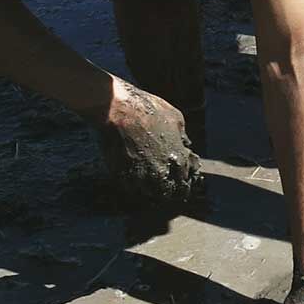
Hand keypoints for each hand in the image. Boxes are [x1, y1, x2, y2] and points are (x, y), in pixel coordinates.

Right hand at [96, 82, 205, 211]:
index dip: (183, 181)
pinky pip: (131, 190)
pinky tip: (134, 180)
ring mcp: (140, 175)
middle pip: (168, 193)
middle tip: (165, 186)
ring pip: (149, 194)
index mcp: (178, 159)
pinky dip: (134, 188)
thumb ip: (182, 136)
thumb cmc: (148, 109)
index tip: (180, 180)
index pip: (185, 181)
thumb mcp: (176, 118)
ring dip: (151, 191)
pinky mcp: (121, 175)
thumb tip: (186, 145)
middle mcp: (161, 172)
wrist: (118, 109)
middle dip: (168, 191)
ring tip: (149, 186)